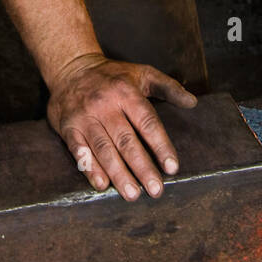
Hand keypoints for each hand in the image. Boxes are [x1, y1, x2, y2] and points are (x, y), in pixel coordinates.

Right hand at [46, 54, 196, 201]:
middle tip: (156, 190)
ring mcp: (85, 117)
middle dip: (142, 167)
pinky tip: (101, 184)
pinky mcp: (68, 127)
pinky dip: (89, 167)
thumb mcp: (142, 73)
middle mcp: (105, 105)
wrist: (71, 67)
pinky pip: (78, 149)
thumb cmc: (113, 76)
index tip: (172, 167)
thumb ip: (168, 87)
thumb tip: (193, 103)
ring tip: (133, 194)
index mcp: (126, 93)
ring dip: (118, 173)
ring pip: (103, 148)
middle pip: (126, 140)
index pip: (147, 122)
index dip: (160, 145)